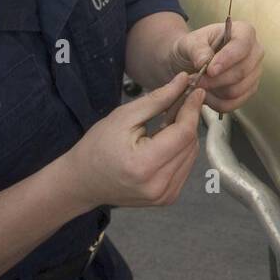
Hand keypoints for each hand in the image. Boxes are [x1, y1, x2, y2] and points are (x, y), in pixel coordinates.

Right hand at [60, 73, 203, 209]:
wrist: (82, 182)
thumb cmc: (97, 147)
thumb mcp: (124, 116)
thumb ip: (158, 99)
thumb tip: (184, 81)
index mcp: (144, 165)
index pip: (184, 133)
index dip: (192, 109)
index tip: (197, 90)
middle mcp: (158, 185)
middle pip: (190, 143)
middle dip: (188, 120)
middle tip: (177, 104)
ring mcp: (164, 195)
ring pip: (191, 154)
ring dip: (185, 135)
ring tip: (165, 125)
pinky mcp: (168, 198)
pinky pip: (186, 166)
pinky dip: (181, 150)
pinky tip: (165, 143)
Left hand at [168, 21, 263, 111]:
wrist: (192, 61)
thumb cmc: (194, 47)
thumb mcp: (189, 42)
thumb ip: (197, 49)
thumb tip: (204, 61)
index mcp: (244, 32)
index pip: (242, 46)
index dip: (227, 59)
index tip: (209, 70)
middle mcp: (255, 52)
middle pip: (241, 72)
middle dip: (215, 80)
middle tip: (195, 81)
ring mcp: (255, 72)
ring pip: (237, 90)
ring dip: (214, 92)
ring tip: (198, 86)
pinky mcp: (249, 90)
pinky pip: (235, 103)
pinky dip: (217, 103)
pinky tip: (205, 95)